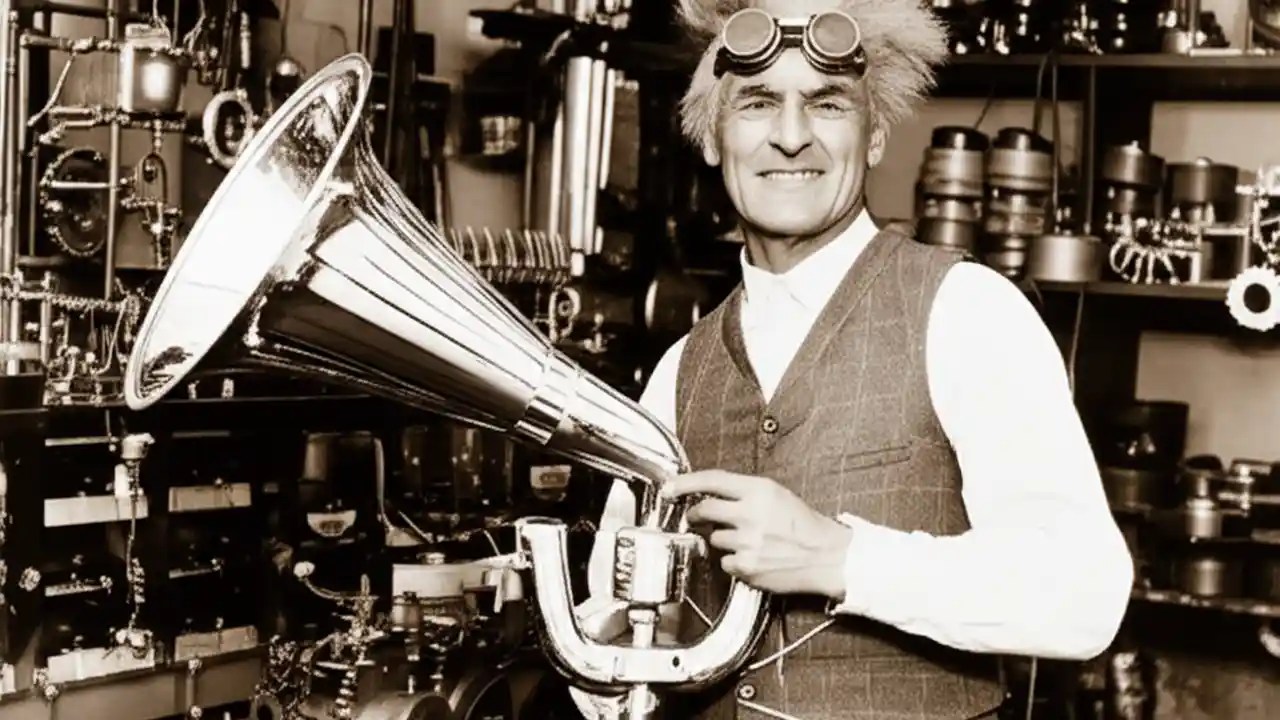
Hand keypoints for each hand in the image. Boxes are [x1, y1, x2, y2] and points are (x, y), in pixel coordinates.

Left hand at [663, 470, 852, 598]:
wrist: (826, 555)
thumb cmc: (802, 524)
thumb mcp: (776, 495)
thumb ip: (743, 492)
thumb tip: (709, 494)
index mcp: (759, 491)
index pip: (712, 480)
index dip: (685, 483)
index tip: (670, 487)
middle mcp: (750, 515)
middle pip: (703, 511)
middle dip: (696, 514)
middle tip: (698, 516)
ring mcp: (747, 543)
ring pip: (715, 539)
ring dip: (725, 540)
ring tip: (750, 540)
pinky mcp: (747, 567)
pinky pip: (725, 562)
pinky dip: (734, 561)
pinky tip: (754, 557)